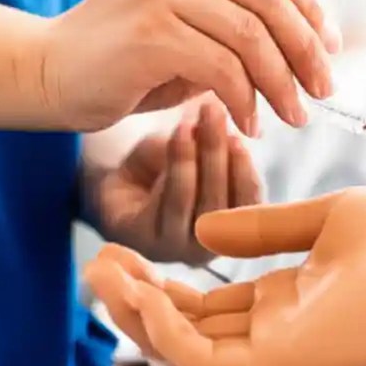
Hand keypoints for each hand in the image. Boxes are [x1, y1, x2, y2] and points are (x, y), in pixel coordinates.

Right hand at [43, 0, 340, 133]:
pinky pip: (223, 68)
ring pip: (251, 34)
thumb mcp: (187, 29)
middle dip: (305, 49)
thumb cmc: (124, 62)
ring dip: (281, 83)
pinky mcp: (151, 31)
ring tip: (293, 117)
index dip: (309, 8)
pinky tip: (250, 125)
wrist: (46, 74)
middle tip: (323, 91)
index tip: (330, 49)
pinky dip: (246, 101)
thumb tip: (311, 49)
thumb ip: (235, 24)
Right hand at [85, 187, 365, 365]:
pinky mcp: (278, 364)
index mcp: (291, 300)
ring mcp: (276, 352)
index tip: (128, 249)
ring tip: (99, 269)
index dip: (164, 280)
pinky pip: (202, 360)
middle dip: (136, 298)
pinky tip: (144, 288)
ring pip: (184, 350)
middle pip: (188, 327)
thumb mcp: (327, 218)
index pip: (211, 304)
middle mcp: (277, 331)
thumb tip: (205, 233)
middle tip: (98, 261)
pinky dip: (165, 329)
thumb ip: (265, 226)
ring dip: (135, 313)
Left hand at [92, 98, 262, 264]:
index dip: (245, 173)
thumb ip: (213, 146)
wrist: (117, 186)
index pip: (248, 208)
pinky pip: (160, 205)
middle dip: (216, 156)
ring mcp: (171, 249)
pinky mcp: (140, 240)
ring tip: (187, 126)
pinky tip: (173, 139)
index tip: (239, 137)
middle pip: (217, 205)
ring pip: (187, 203)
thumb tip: (232, 127)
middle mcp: (203, 249)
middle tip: (213, 116)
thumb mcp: (194, 153)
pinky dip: (170, 169)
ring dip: (189, 160)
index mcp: (228, 232)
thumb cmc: (163, 171)